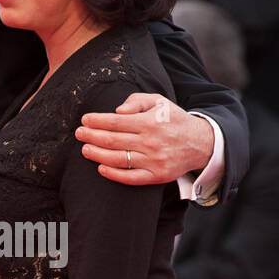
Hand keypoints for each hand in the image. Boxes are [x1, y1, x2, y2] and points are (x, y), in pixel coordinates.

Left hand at [76, 92, 213, 184]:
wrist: (199, 143)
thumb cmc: (173, 120)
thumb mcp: (159, 102)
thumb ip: (137, 101)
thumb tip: (117, 111)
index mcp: (149, 122)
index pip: (116, 121)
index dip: (97, 121)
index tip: (84, 120)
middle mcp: (150, 142)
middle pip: (113, 140)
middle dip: (92, 136)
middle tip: (78, 134)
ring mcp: (153, 160)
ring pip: (119, 159)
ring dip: (97, 155)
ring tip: (85, 149)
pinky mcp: (156, 176)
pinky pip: (131, 178)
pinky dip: (114, 174)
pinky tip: (101, 168)